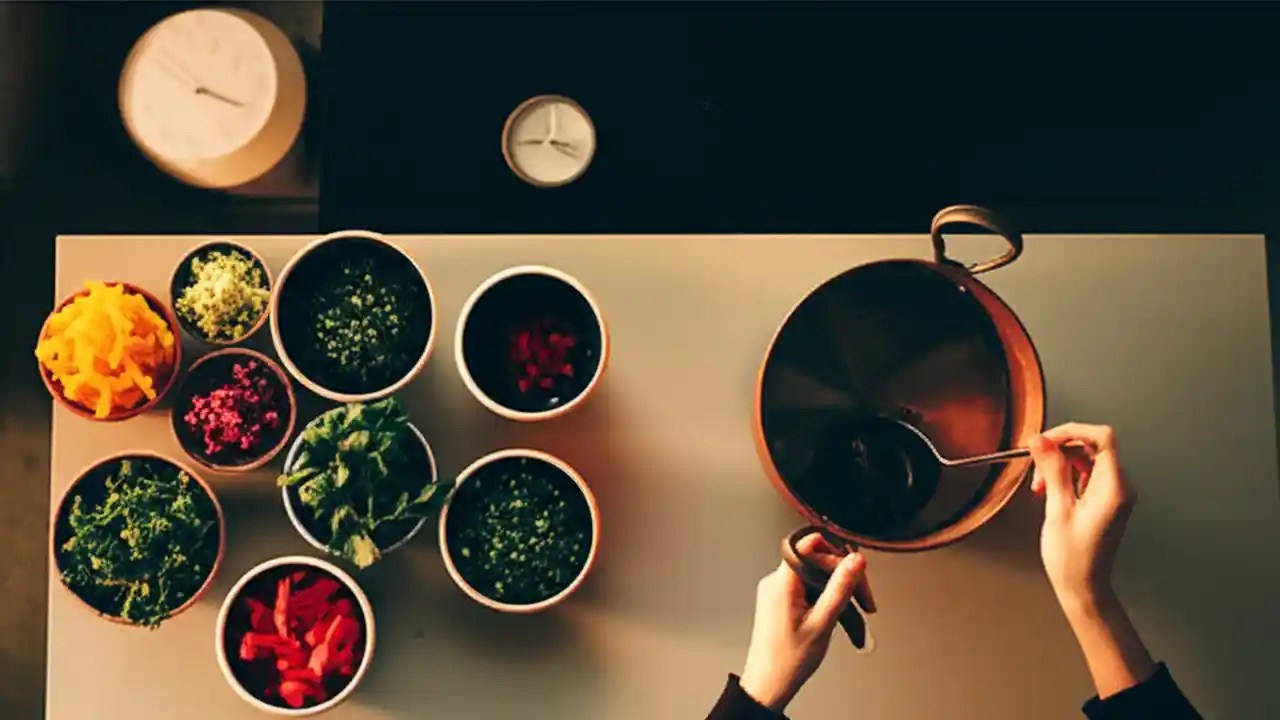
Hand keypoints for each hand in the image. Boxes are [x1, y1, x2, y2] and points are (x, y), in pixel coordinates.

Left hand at [739, 534, 871, 711]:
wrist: (768, 685)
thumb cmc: (788, 660)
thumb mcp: (822, 622)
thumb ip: (840, 588)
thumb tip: (856, 560)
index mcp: (782, 582)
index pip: (809, 545)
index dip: (836, 553)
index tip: (855, 569)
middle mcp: (777, 581)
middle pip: (816, 561)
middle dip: (843, 577)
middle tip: (864, 599)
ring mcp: (778, 591)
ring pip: (816, 576)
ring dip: (838, 591)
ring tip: (854, 613)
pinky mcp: (781, 601)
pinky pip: (809, 589)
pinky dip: (826, 599)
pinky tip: (838, 616)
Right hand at [1030, 423, 1155, 698]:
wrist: (1084, 588)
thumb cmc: (1072, 558)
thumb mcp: (1057, 509)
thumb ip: (1052, 470)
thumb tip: (1041, 440)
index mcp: (1113, 488)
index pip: (1101, 438)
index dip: (1071, 431)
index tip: (1045, 440)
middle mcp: (1119, 487)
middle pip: (1092, 446)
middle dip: (1060, 450)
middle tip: (1036, 465)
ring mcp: (1114, 494)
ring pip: (1086, 459)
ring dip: (1059, 464)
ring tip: (1039, 486)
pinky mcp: (1106, 500)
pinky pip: (1087, 474)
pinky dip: (1066, 476)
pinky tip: (1049, 491)